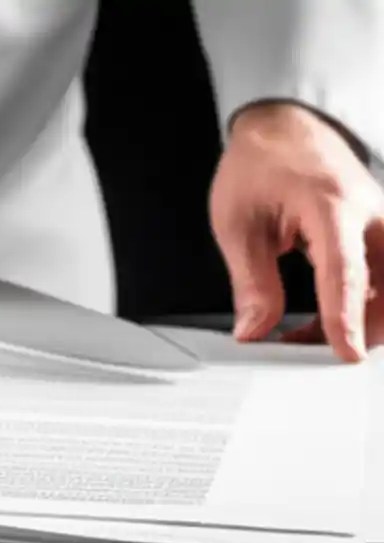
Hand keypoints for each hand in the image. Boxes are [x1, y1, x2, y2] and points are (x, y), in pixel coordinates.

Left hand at [210, 102, 383, 361]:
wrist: (285, 125)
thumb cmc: (260, 166)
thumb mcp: (238, 225)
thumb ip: (251, 282)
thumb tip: (254, 331)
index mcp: (331, 206)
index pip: (346, 272)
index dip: (345, 318)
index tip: (345, 352)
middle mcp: (370, 213)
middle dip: (360, 329)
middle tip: (306, 352)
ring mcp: (383, 222)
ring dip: (364, 322)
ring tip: (309, 339)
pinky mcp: (383, 232)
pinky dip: (364, 306)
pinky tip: (326, 321)